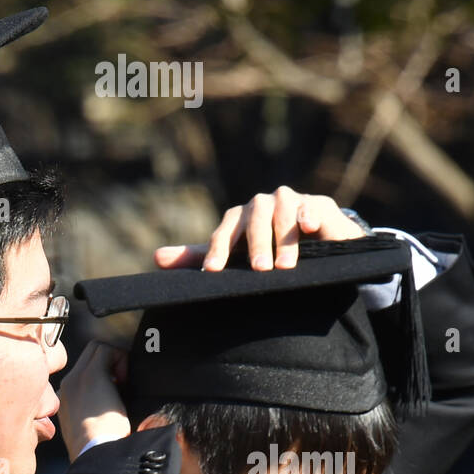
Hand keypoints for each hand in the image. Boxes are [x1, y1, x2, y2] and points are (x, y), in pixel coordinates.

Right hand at [60, 340, 129, 461]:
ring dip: (115, 361)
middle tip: (121, 387)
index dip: (102, 373)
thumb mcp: (88, 431)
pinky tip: (124, 384)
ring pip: (97, 349)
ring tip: (122, 387)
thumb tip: (111, 406)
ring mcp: (76, 379)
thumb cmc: (98, 450)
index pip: (81, 371)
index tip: (113, 392)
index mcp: (63, 401)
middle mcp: (66, 386)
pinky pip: (107, 350)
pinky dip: (121, 360)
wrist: (95, 455)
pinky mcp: (91, 375)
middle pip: (89, 355)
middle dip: (109, 363)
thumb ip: (92, 414)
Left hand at [154, 185, 367, 272]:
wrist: (310, 243)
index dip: (217, 251)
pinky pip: (309, 206)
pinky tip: (307, 227)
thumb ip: (198, 258)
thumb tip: (157, 258)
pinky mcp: (316, 204)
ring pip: (282, 212)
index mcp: (238, 219)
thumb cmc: (264, 251)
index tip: (213, 272)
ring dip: (283, 239)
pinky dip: (307, 215)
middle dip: (255, 246)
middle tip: (258, 271)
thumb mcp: (232, 257)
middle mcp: (260, 205)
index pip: (224, 232)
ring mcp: (288, 201)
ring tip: (284, 267)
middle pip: (254, 220)